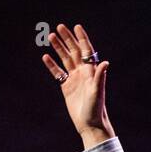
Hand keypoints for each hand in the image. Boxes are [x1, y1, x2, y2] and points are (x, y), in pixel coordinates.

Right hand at [41, 23, 113, 145]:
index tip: (76, 27)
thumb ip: (100, 77)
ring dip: (59, 48)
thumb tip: (105, 62)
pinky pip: (58, 73)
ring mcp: (74, 79)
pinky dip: (52, 65)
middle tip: (59, 27)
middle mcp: (83, 73)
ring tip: (51, 37)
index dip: (82, 38)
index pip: (86, 50)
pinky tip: (45, 57)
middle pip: (74, 51)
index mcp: (91, 71)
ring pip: (65, 60)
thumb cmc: (96, 109)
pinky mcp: (66, 88)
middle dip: (67, 39)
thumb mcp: (97, 92)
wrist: (90, 125)